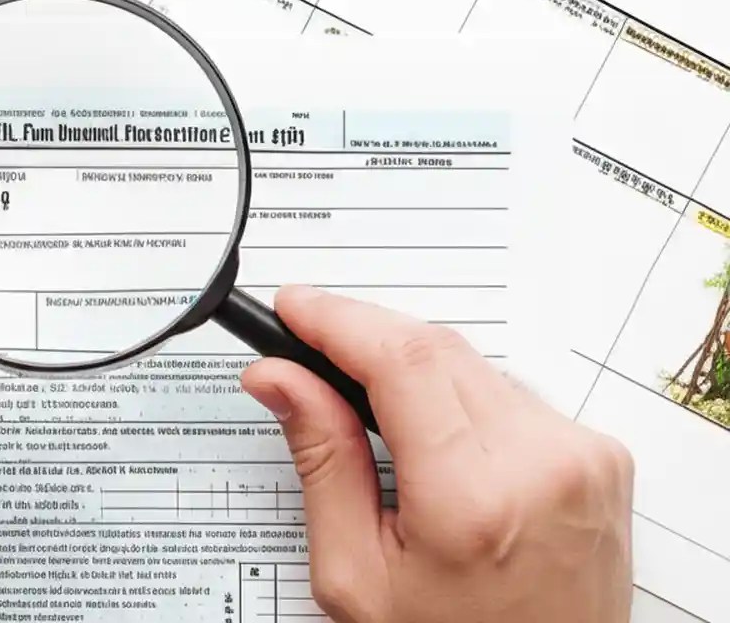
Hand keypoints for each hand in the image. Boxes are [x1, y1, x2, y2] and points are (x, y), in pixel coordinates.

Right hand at [241, 285, 633, 622]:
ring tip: (370, 411)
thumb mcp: (356, 574)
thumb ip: (321, 462)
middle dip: (364, 336)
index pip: (401, 362)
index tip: (294, 308)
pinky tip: (433, 434)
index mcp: (474, 501)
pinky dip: (459, 396)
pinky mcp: (600, 455)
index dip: (337, 319)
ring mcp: (582, 457)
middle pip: (436, 348)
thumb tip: (282, 380)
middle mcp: (543, 465)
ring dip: (412, 368)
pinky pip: (512, 391)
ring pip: (473, 363)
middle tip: (308, 348)